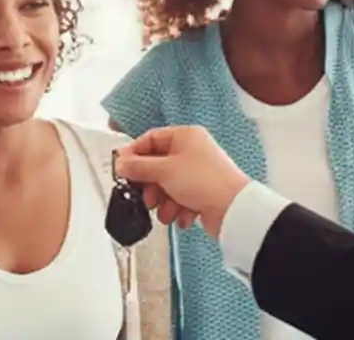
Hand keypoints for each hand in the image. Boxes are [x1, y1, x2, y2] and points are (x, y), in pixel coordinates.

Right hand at [115, 126, 250, 238]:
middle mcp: (192, 152)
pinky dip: (178, 210)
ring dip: (163, 202)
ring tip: (167, 211)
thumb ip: (138, 167)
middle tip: (146, 197)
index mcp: (185, 136)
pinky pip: (180, 200)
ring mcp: (198, 173)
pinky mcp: (202, 194)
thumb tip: (120, 163)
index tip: (122, 169)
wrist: (233, 210)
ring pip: (167, 186)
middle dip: (150, 185)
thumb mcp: (164, 170)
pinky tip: (184, 216)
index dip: (134, 154)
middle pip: (158, 166)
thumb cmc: (203, 182)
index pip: (151, 139)